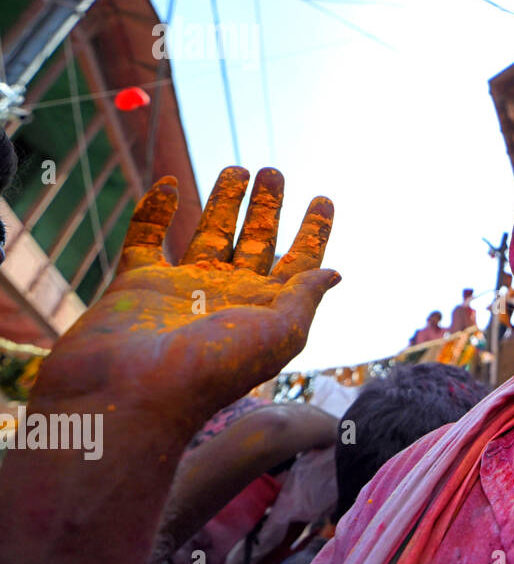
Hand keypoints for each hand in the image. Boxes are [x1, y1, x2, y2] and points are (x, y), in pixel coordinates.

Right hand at [31, 167, 339, 440]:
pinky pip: (145, 239)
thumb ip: (303, 297)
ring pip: (207, 235)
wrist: (130, 395)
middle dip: (267, 208)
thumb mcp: (278, 333)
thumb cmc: (211, 369)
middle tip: (274, 171)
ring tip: (238, 168)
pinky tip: (170, 184)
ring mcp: (180, 290)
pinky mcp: (135, 284)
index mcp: (264, 310)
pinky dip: (155, 212)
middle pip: (254, 242)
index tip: (323, 198)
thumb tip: (334, 272)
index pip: (298, 264)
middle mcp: (226, 298)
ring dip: (222, 202)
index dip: (313, 232)